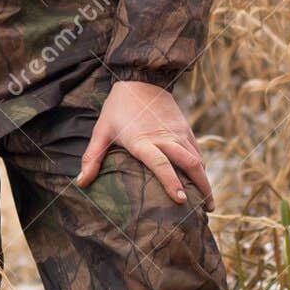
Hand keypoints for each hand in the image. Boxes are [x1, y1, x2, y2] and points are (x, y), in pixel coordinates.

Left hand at [73, 80, 214, 209]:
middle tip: (206, 210)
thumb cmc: (118, 107)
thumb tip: (80, 183)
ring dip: (205, 180)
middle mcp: (165, 138)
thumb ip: (92, 158)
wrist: (140, 79)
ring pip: (198, 159)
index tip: (180, 200)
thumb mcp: (101, 131)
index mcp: (143, 141)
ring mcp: (178, 133)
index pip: (161, 164)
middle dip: (201, 187)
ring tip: (209, 203)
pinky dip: (202, 167)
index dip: (171, 182)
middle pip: (189, 164)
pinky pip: (197, 150)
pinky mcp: (185, 128)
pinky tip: (203, 180)